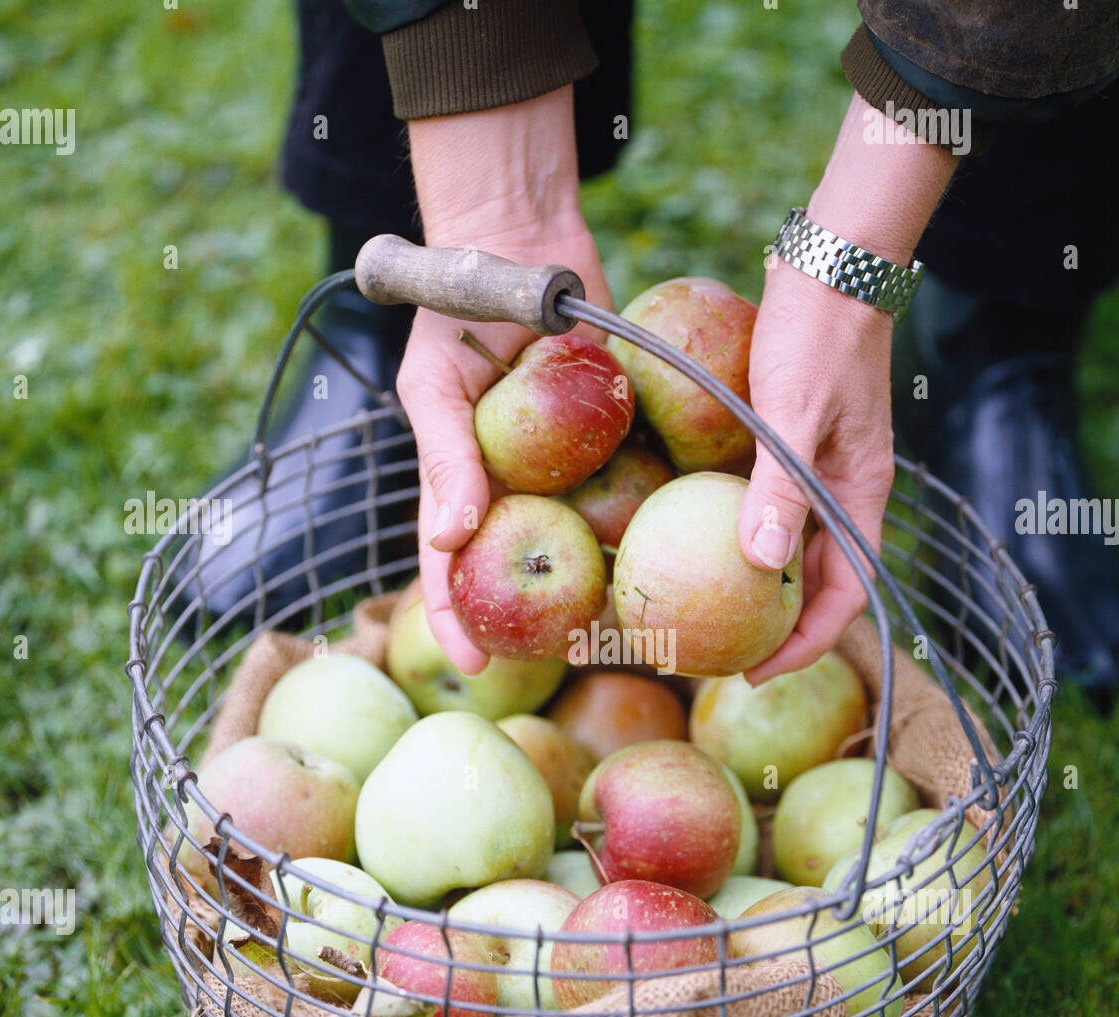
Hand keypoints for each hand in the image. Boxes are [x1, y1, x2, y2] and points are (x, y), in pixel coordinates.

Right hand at [396, 219, 611, 672]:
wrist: (526, 245)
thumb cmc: (461, 314)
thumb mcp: (436, 385)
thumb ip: (445, 457)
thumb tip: (450, 537)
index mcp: (463, 486)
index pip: (452, 567)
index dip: (458, 621)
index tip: (476, 669)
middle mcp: (517, 488)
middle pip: (528, 570)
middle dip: (545, 621)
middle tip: (574, 660)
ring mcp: (569, 471)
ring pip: (588, 542)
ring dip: (609, 585)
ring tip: (637, 630)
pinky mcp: (617, 443)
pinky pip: (632, 489)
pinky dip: (651, 520)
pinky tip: (681, 554)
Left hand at [737, 265, 895, 681]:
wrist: (827, 265)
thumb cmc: (817, 332)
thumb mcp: (796, 411)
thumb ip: (781, 487)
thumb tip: (762, 566)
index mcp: (860, 494)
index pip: (844, 593)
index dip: (806, 643)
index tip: (755, 673)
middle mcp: (842, 492)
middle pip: (815, 582)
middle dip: (775, 627)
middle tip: (718, 657)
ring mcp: (816, 471)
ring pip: (789, 549)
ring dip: (756, 586)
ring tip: (706, 615)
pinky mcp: (789, 448)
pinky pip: (767, 509)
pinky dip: (739, 535)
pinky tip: (697, 546)